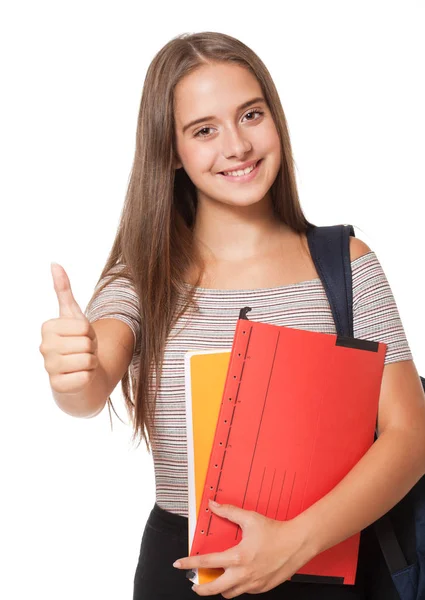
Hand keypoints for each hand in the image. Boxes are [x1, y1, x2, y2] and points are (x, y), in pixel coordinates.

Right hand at [39, 263, 98, 392]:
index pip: (84, 327)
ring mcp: (48, 368)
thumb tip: (55, 263)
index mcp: (47, 327)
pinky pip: (85, 377)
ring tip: (82, 363)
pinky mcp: (57, 386)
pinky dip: (89, 377)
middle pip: (86, 343)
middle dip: (92, 348)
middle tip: (83, 352)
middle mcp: (43, 347)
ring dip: (91, 362)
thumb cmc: (77, 342)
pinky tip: (80, 377)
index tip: (82, 337)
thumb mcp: (73, 315)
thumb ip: (63, 290)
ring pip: (87, 360)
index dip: (90, 333)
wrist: (79, 373)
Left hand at [173, 499, 314, 597]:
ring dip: (219, 589)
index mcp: (238, 557)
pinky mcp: (262, 588)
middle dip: (200, 588)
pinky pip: (244, 592)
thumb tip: (214, 505)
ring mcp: (253, 584)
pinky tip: (235, 578)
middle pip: (214, 589)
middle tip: (194, 583)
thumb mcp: (250, 518)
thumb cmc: (275, 531)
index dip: (190, 564)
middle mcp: (244, 574)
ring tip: (214, 581)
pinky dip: (236, 587)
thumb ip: (229, 512)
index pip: (206, 562)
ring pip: (229, 594)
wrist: (298, 543)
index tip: (179, 564)